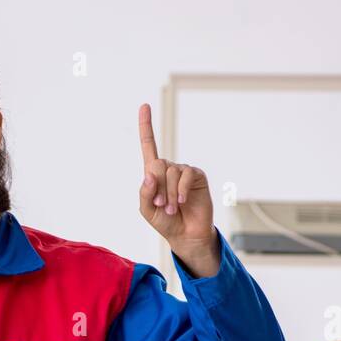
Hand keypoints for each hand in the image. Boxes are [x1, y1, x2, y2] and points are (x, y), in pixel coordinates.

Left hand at [138, 103, 218, 273]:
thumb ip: (144, 191)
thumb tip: (149, 172)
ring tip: (171, 208)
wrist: (185, 234)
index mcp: (154, 173)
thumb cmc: (165, 222)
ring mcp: (183, 171)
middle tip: (161, 205)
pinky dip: (180, 190)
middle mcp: (169, 168)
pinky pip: (185, 175)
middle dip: (157, 188)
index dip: (146, 126)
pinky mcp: (197, 176)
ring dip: (168, 194)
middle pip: (157, 165)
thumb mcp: (146, 209)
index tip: (144, 105)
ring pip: (171, 172)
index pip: (149, 146)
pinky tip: (181, 202)